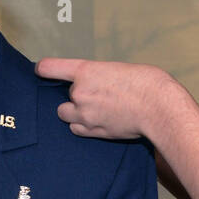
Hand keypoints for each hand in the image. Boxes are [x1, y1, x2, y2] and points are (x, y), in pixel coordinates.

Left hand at [35, 58, 171, 140]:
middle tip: (96, 95)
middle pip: (64, 95)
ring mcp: (84, 113)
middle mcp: (80, 92)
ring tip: (94, 110)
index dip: (43, 69)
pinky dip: (82, 126)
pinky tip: (97, 121)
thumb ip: (99, 76)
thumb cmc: (146, 83)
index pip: (49, 68)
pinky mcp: (92, 130)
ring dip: (74, 112)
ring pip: (65, 114)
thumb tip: (93, 84)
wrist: (159, 107)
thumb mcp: (118, 69)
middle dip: (75, 96)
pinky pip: (75, 129)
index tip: (40, 70)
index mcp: (86, 71)